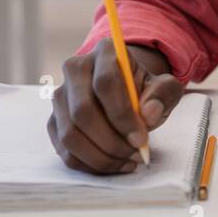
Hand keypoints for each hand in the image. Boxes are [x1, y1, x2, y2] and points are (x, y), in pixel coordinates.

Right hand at [47, 38, 183, 174]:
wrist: (124, 94)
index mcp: (104, 52)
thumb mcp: (164, 88)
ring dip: (100, 156)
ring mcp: (59, 95)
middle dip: (111, 141)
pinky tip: (114, 164)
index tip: (141, 139)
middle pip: (82, 112)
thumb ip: (163, 95)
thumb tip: (149, 113)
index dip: (122, 115)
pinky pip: (64, 150)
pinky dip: (90, 164)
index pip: (105, 83)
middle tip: (135, 154)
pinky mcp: (53, 120)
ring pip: (70, 134)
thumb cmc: (144, 91)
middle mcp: (75, 68)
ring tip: (128, 161)